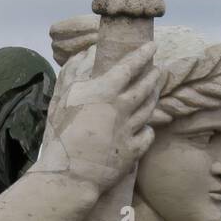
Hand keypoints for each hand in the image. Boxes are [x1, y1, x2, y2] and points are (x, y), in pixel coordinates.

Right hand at [35, 42, 160, 191]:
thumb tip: (88, 52)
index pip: (129, 66)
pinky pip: (147, 136)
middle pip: (145, 88)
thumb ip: (75, 71)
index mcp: (105, 92)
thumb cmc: (60, 134)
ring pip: (148, 110)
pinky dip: (149, 129)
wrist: (70, 174)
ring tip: (156, 90)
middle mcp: (122, 109)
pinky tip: (148, 126)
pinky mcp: (132, 152)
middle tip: (160, 70)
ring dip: (154, 98)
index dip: (142, 54)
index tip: (151, 46)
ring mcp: (130, 131)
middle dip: (154, 76)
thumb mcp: (62, 97)